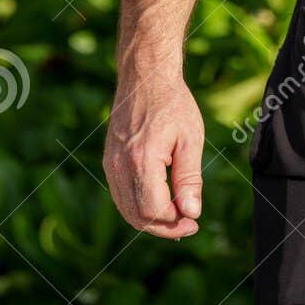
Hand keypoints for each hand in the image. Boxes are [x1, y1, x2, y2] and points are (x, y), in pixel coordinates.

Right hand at [103, 76, 204, 239]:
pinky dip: (138, 207)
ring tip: (176, 217)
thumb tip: (191, 212)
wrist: (145, 77)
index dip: (175, 223)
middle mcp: (120, 166)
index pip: (154, 210)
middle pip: (137, 216)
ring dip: (150, 220)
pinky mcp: (110, 161)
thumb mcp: (191, 139)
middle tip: (187, 225)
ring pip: (126, 209)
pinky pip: (121, 195)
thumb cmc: (173, 104)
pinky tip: (160, 202)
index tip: (194, 222)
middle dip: (164, 227)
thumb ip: (189, 178)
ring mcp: (111, 164)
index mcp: (142, 160)